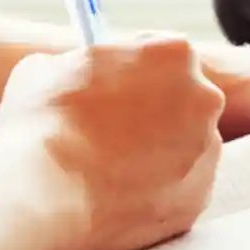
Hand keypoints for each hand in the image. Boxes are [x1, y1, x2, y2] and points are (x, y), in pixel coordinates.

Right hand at [0, 34, 224, 249]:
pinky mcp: (199, 198)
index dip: (136, 67)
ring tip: (107, 168)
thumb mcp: (43, 69)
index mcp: (174, 55)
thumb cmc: (42, 123)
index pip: (164, 51)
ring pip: (185, 145)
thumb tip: (72, 74)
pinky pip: (180, 187)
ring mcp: (206, 151)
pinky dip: (156, 191)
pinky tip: (117, 196)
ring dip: (157, 152)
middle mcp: (204, 99)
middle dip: (155, 109)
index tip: (117, 83)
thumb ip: (76, 65)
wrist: (48, 196)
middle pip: (185, 98)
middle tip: (113, 127)